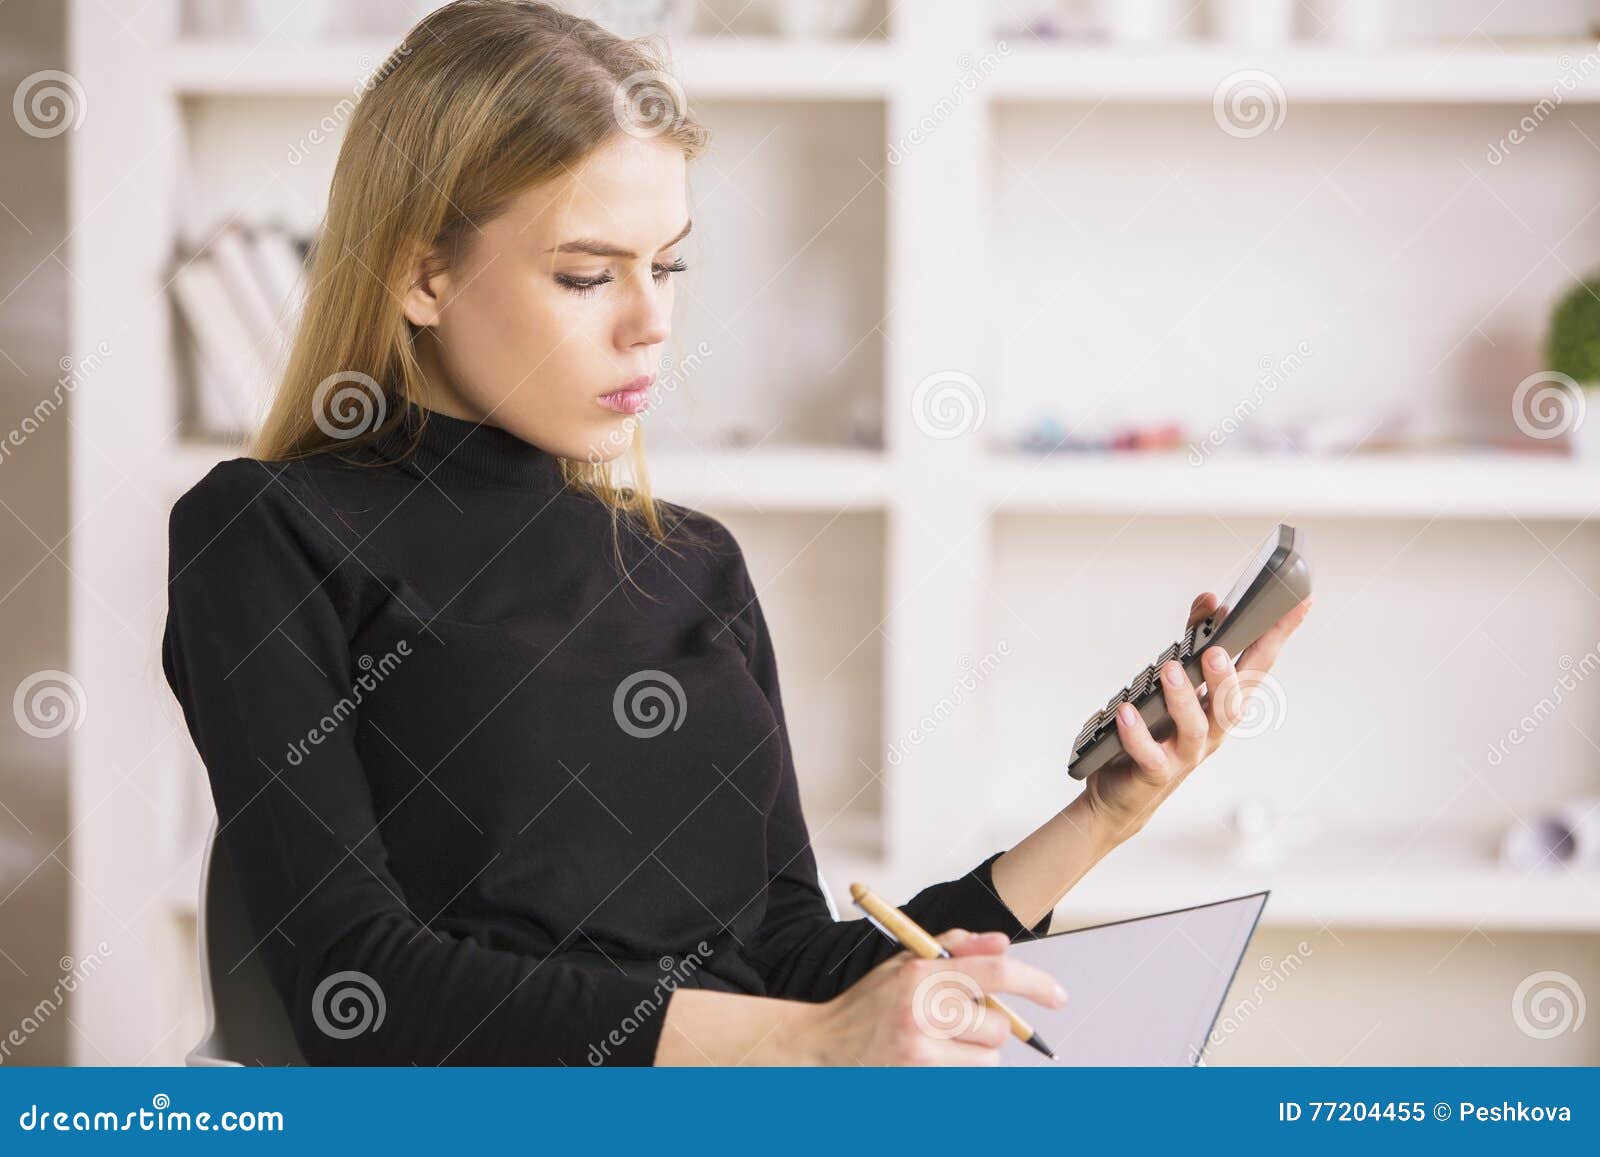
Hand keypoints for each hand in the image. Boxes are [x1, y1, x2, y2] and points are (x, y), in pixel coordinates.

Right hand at [790, 928, 1066, 1065]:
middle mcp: (922, 1007)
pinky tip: (936, 1058)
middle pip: (996, 1024)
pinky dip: (963, 1067)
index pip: (994, 972)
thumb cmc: (869, 1002)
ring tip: (946, 1041)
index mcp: (922, 971)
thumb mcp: (905, 962)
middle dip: (991, 1024)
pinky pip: (969, 1074)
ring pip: (987, 1054)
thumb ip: (955, 947)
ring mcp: (920, 1046)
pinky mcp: (919, 1074)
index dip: (1034, 983)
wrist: (823, 1044)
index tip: (1057, 996)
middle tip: (964, 1020)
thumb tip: (1003, 943)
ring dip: (978, 1049)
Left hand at [1080, 591, 1312, 843]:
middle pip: (1232, 703)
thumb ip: (1193, 639)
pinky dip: (1138, 734)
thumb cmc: (1156, 730)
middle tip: (1215, 650)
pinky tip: (1125, 712)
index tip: (1298, 604)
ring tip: (1169, 670)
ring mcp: (1186, 753)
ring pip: (1195, 728)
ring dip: (1183, 697)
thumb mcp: (1177, 681)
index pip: (1256, 665)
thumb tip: (1210, 601)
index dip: (1277, 637)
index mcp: (1222, 704)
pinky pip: (1150, 754)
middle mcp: (1212, 729)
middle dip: (1228, 676)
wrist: (1123, 791)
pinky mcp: (1156, 772)